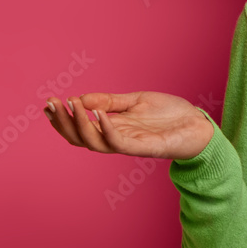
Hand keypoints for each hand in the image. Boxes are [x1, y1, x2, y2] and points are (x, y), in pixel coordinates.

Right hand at [44, 91, 214, 159]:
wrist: (198, 124)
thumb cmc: (169, 114)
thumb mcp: (136, 101)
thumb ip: (109, 102)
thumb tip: (80, 99)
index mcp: (113, 128)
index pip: (79, 128)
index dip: (62, 118)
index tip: (48, 102)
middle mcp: (117, 138)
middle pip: (80, 137)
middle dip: (62, 122)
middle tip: (51, 104)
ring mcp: (130, 144)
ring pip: (94, 142)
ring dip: (80, 124)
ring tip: (72, 105)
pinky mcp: (144, 148)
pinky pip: (119, 142)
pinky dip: (106, 129)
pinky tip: (98, 114)